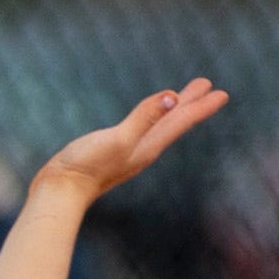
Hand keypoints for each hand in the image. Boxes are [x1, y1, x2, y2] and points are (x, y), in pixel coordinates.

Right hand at [36, 79, 229, 205]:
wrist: (57, 192)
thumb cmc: (85, 167)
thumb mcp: (118, 139)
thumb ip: (144, 118)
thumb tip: (172, 97)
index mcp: (149, 145)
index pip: (181, 121)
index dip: (200, 106)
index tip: (220, 93)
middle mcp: (142, 149)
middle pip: (173, 122)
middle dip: (190, 104)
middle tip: (207, 86)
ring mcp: (127, 152)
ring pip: (157, 126)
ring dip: (172, 111)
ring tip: (179, 99)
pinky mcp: (111, 153)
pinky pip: (140, 131)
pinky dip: (149, 120)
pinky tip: (144, 121)